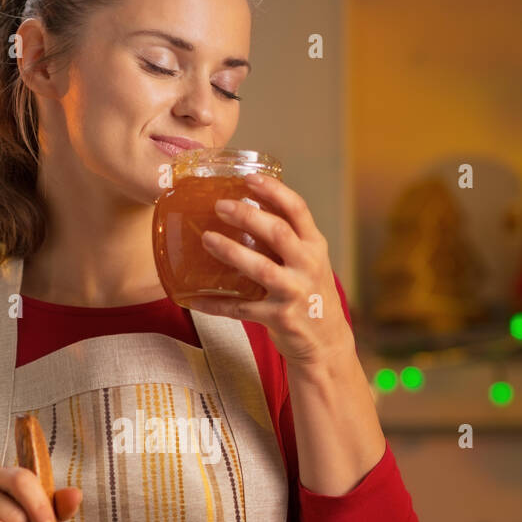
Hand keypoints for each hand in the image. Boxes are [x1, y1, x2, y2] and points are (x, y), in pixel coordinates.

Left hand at [180, 172, 352, 369]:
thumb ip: (287, 240)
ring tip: (207, 239)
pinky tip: (194, 299)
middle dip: (247, 216)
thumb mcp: (310, 262)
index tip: (249, 178)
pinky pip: (241, 309)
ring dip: (231, 252)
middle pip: (277, 232)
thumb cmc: (311, 295)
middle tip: (220, 206)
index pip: (297, 210)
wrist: (327, 342)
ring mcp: (294, 293)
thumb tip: (245, 211)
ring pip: (260, 268)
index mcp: (315, 247)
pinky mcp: (279, 318)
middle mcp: (308, 266)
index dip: (273, 190)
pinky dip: (216, 304)